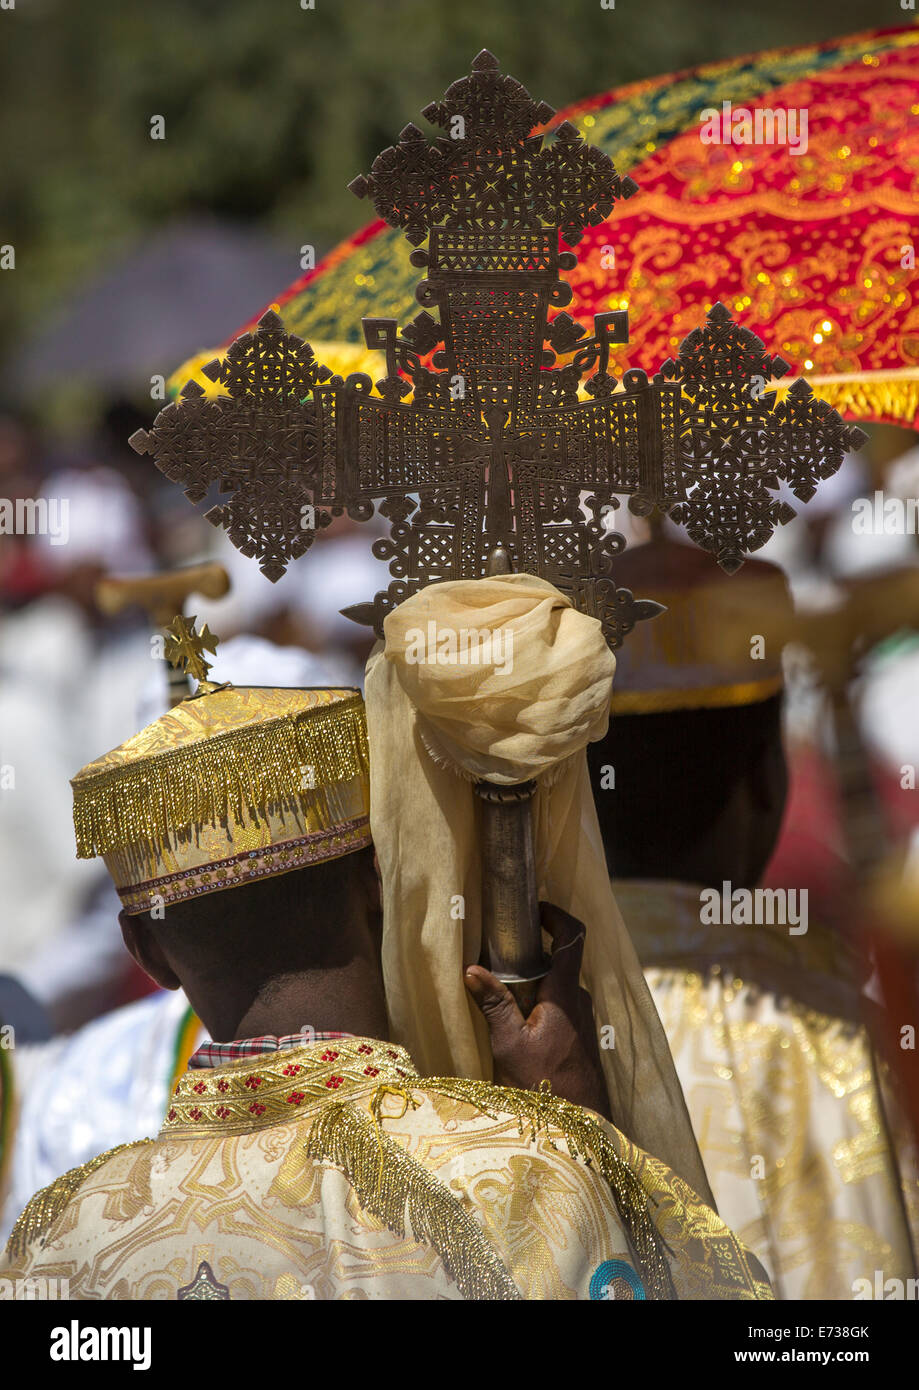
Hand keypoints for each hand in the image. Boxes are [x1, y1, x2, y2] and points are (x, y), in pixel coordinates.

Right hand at [463, 902, 610, 1119]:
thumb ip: (493, 1004)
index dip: (557, 914)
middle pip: (559, 961)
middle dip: (531, 956)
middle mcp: (580, 1000)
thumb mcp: (509, 1045)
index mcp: (564, 993)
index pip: (573, 936)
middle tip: (499, 958)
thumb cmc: (544, 1087)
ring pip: (558, 987)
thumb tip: (471, 968)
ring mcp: (583, 1019)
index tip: (534, 909)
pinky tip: (518, 1025)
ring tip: (503, 995)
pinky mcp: (581, 1037)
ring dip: (534, 984)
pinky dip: (541, 1004)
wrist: (581, 1127)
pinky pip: (561, 1006)